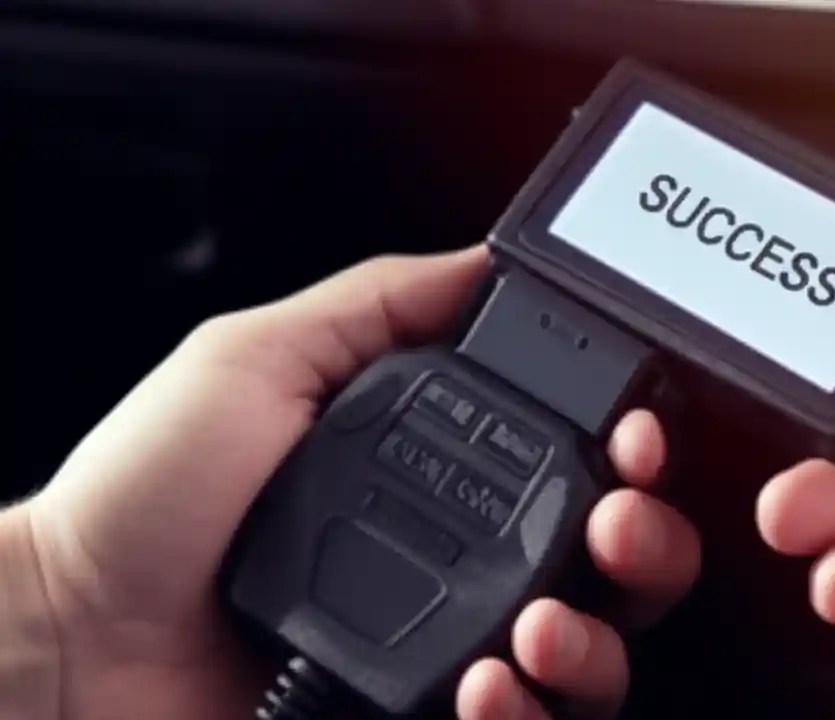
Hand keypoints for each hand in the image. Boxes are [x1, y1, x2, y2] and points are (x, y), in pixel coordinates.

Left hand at [0, 246, 699, 719]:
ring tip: (541, 626)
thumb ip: (381, 302)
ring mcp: (453, 648)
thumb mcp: (263, 357)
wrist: (74, 629)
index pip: (581, 456)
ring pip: (594, 657)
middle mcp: (466, 561)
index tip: (636, 433)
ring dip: (595, 642)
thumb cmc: (147, 496)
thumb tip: (484, 259)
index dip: (634, 444)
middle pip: (618, 563)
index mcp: (446, 469)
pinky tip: (488, 688)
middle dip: (646, 542)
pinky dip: (528, 713)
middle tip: (614, 524)